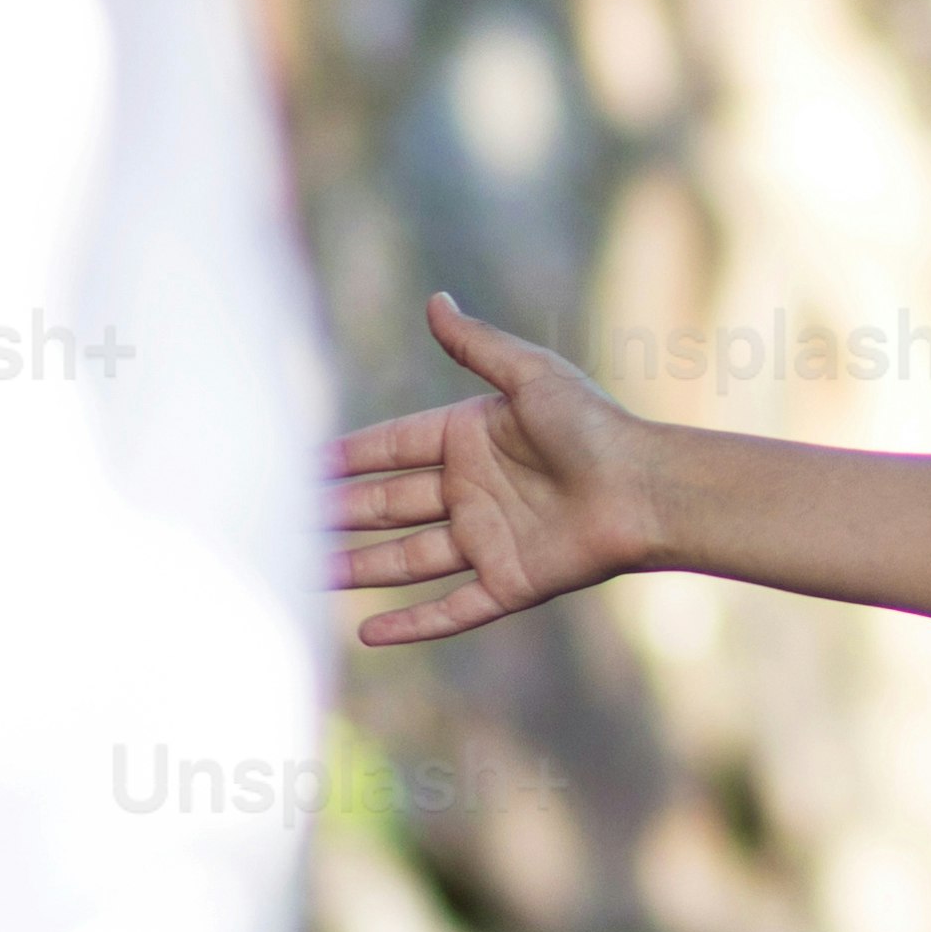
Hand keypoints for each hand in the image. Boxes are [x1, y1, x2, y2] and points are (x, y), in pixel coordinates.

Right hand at [329, 291, 671, 642]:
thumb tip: (435, 298)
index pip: (393, 448)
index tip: (297, 464)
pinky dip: (412, 624)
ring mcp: (489, 540)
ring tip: (308, 573)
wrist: (647, 487)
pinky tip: (366, 632)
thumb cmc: (596, 425)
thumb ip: (477, 345)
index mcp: (472, 439)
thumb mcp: (530, 377)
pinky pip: (451, 608)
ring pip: (407, 559)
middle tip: (282, 521)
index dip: (347, 456)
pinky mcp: (510, 583)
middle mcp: (473, 491)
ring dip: (359, 567)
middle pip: (389, 505)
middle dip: (338, 513)